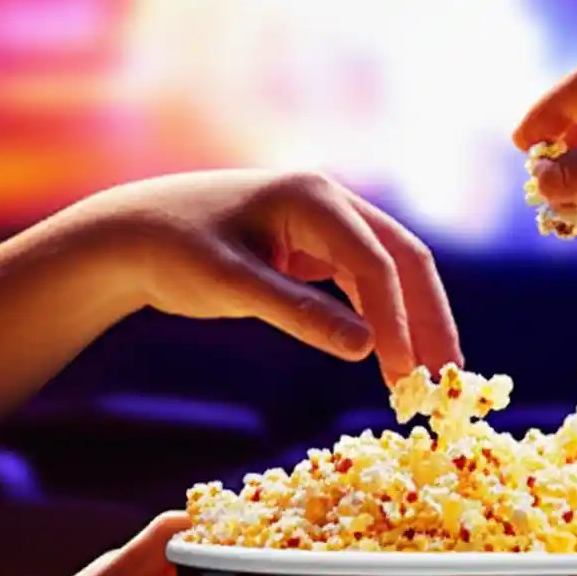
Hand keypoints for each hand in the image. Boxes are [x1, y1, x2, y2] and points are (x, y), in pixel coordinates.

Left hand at [74, 169, 461, 382]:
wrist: (128, 234)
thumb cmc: (171, 251)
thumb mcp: (231, 285)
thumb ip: (299, 314)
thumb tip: (368, 352)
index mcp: (312, 197)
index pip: (375, 262)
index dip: (398, 321)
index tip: (408, 376)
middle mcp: (330, 202)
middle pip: (404, 260)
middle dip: (429, 319)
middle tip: (448, 378)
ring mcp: (326, 224)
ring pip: (391, 273)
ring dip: (412, 322)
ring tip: (427, 378)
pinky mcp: (315, 247)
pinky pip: (365, 282)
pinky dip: (382, 319)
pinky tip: (390, 357)